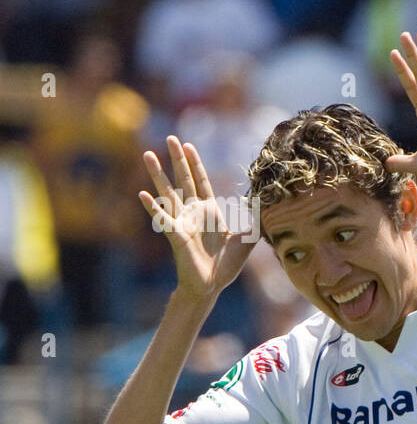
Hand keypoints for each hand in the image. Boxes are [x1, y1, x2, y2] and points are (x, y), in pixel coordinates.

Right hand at [139, 136, 255, 301]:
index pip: (200, 181)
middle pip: (183, 179)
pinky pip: (161, 219)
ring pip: (168, 193)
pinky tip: (142, 194)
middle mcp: (193, 212)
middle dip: (177, 159)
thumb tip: (268, 209)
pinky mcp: (175, 235)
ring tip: (148, 154)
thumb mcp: (247, 241)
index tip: (188, 144)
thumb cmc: (226, 265)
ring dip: (157, 174)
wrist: (212, 286)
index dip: (195, 163)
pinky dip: (152, 207)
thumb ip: (256, 223)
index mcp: (209, 211)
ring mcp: (182, 222)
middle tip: (169, 137)